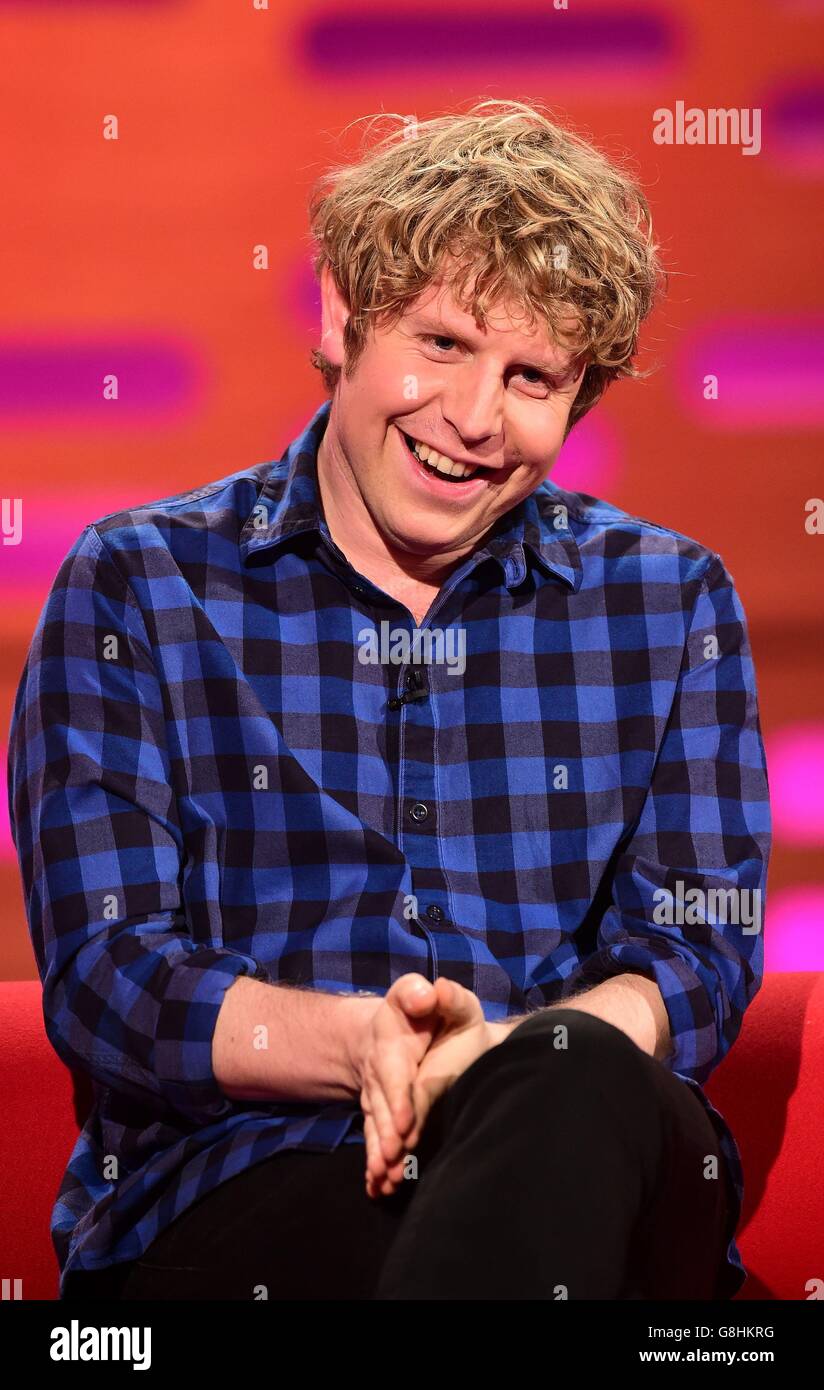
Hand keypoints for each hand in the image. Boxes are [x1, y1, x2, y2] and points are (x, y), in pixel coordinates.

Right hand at [351, 974, 443, 1197]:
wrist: (421, 1026)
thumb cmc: (442, 1013)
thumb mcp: (449, 999)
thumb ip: (443, 995)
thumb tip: (430, 993)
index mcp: (392, 1038)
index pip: (395, 1073)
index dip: (399, 1097)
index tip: (406, 1123)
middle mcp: (380, 1069)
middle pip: (383, 1106)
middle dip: (385, 1136)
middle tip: (392, 1164)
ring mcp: (379, 1093)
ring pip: (377, 1125)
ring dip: (379, 1155)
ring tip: (383, 1182)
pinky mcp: (382, 1112)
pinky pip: (376, 1137)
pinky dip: (374, 1163)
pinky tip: (376, 1187)